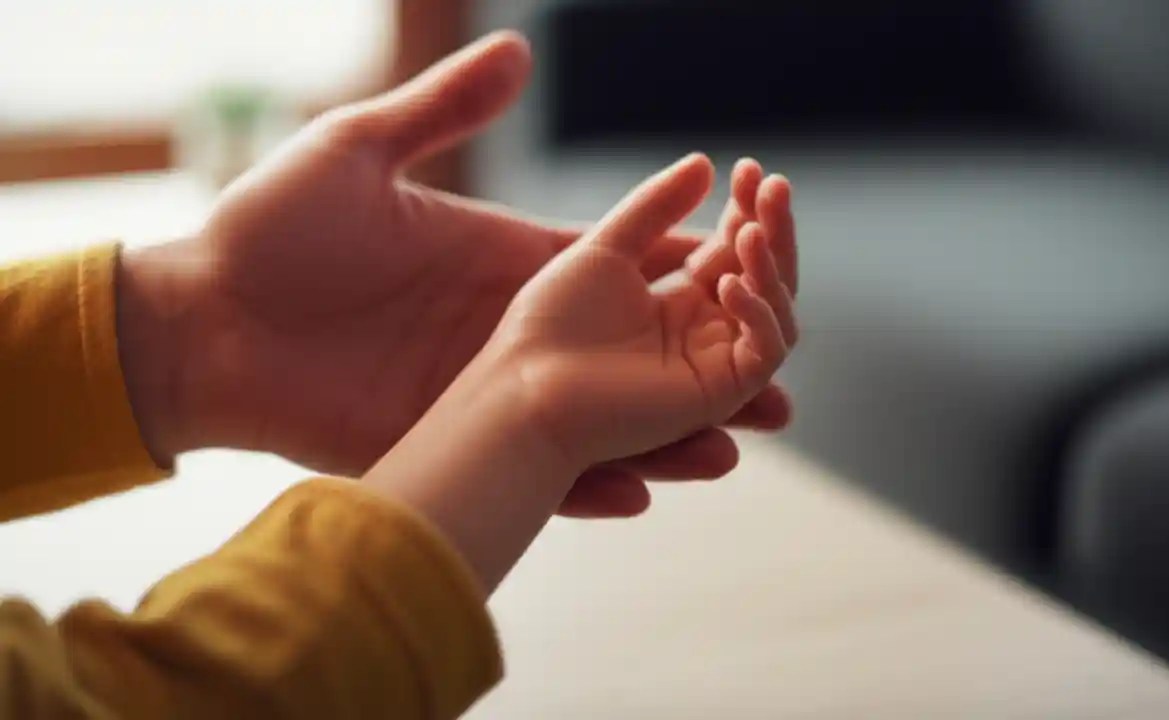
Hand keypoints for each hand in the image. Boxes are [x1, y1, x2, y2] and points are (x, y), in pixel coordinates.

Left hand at [116, 32, 791, 517]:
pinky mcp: (446, 437)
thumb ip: (444, 105)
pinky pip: (535, 469)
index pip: (621, 265)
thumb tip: (518, 48)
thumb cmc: (269, 229)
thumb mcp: (359, 148)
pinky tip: (645, 491)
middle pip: (630, 352)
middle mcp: (509, 327)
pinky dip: (590, 485)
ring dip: (669, 435)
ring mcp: (482, 389)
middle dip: (706, 368)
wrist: (199, 321)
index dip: (690, 274)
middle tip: (782, 387)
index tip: (755, 275)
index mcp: (504, 255)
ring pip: (599, 419)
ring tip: (736, 448)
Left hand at [476, 152, 797, 468]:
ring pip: (775, 310)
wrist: (525, 394)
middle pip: (764, 275)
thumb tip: (705, 162)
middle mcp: (703, 333)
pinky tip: (729, 282)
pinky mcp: (716, 394)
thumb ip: (654, 208)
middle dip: (773, 228)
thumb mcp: (605, 249)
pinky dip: (759, 314)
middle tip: (775, 185)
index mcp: (678, 301)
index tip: (747, 167)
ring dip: (772, 266)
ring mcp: (713, 364)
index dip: (744, 209)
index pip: (732, 249)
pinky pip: (764, 352)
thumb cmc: (550, 328)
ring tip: (750, 230)